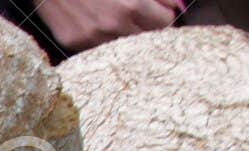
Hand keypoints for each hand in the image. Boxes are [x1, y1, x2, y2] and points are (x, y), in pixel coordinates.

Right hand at [34, 0, 185, 51]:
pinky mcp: (73, 43)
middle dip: (145, 27)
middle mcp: (112, 26)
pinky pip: (96, 48)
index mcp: (132, 4)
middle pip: (146, 40)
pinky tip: (95, 23)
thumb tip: (176, 5)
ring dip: (123, 36)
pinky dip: (101, 39)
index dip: (162, 15)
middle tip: (138, 17)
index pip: (164, 23)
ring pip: (121, 48)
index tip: (157, 12)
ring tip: (115, 19)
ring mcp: (91, 37)